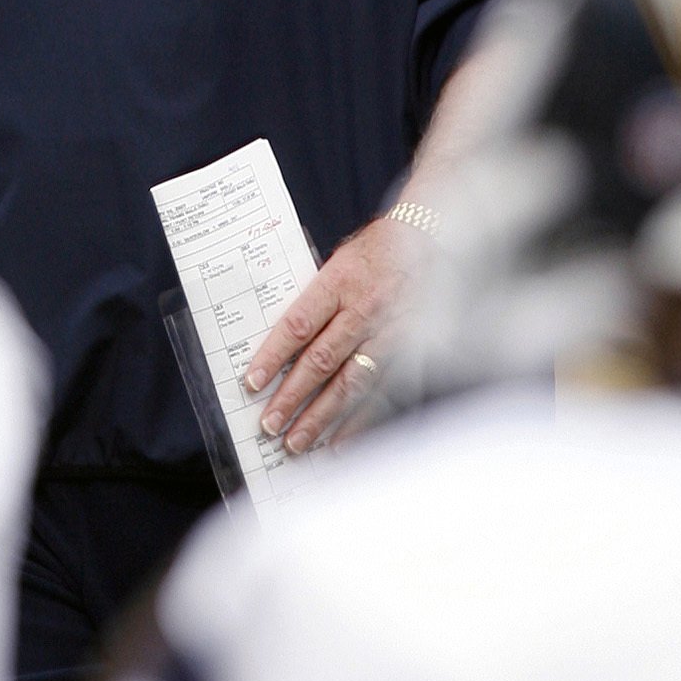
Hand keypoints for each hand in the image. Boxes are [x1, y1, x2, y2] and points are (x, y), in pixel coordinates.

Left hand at [243, 213, 419, 455]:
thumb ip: (311, 297)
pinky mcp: (409, 350)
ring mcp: (390, 333)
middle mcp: (364, 310)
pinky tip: (340, 441)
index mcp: (339, 283)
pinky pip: (383, 391)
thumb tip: (278, 338)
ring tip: (298, 441)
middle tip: (270, 425)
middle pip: (322, 361)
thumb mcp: (336, 262)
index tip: (252, 383)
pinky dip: (360, 420)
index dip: (273, 356)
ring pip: (351, 382)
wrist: (427, 239)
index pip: (299, 324)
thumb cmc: (373, 252)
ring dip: (322, 416)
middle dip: (293, 398)